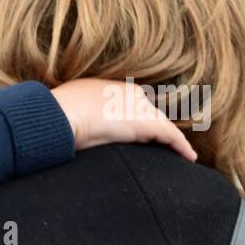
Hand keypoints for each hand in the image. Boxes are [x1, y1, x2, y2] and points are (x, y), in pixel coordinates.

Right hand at [49, 78, 196, 161]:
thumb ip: (77, 111)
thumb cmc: (55, 115)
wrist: (58, 116)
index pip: (130, 103)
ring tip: (179, 153)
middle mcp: (127, 92)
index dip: (136, 119)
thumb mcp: (68, 107)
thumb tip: (71, 120)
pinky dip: (181, 147)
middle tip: (162, 145)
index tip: (138, 133)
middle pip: (149, 113)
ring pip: (161, 124)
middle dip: (154, 128)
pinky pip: (171, 136)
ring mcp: (138, 107)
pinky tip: (189, 157)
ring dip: (170, 139)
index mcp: (108, 86)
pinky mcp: (146, 123)